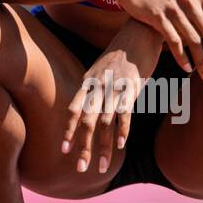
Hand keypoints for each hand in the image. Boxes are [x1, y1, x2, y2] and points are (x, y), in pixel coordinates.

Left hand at [60, 43, 145, 177]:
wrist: (139, 33)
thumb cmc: (121, 55)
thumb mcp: (101, 69)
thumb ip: (93, 88)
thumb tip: (87, 107)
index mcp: (88, 82)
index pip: (73, 110)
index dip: (68, 130)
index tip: (63, 150)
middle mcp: (98, 86)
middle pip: (86, 121)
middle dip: (83, 146)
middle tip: (80, 169)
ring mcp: (114, 87)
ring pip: (104, 121)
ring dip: (104, 146)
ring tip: (102, 167)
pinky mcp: (131, 87)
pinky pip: (124, 112)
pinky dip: (122, 130)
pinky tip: (121, 145)